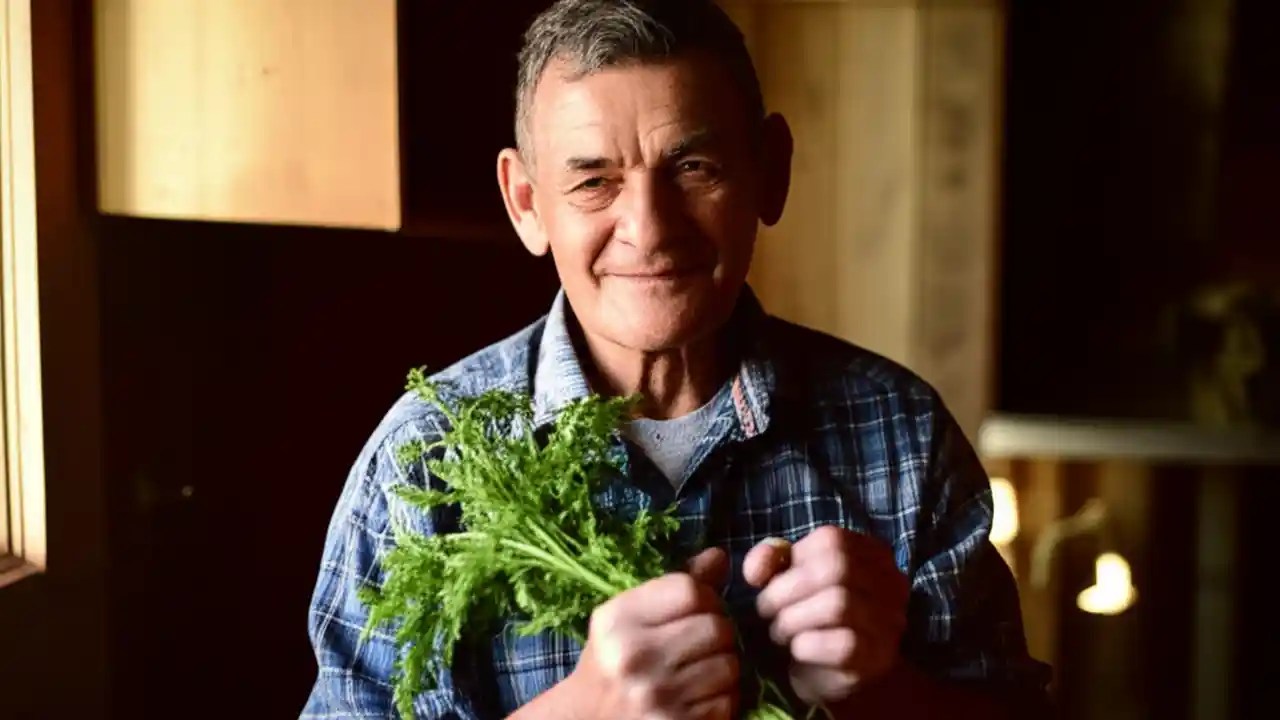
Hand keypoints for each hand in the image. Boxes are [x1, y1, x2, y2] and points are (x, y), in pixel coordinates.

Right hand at [567, 548, 738, 719]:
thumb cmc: (612, 661)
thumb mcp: (627, 617)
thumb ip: (673, 587)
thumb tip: (720, 557)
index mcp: (618, 620)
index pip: (690, 590)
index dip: (706, 597)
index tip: (700, 609)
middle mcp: (634, 657)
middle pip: (717, 628)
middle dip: (719, 632)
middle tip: (705, 642)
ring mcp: (656, 696)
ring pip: (729, 666)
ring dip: (724, 666)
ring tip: (702, 669)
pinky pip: (728, 701)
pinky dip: (722, 698)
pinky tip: (700, 696)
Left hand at [743, 527, 909, 705]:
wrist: (826, 670)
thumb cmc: (806, 612)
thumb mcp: (785, 575)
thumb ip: (770, 559)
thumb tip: (755, 570)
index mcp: (869, 551)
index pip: (832, 540)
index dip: (790, 560)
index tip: (767, 583)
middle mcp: (889, 581)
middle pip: (836, 568)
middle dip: (786, 590)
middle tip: (767, 611)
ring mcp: (889, 620)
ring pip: (838, 605)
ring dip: (793, 619)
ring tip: (781, 632)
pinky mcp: (879, 658)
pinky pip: (844, 645)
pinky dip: (808, 645)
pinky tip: (798, 649)